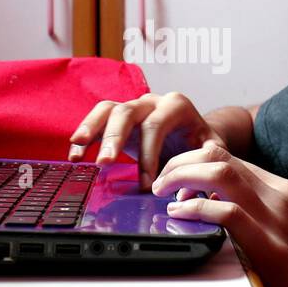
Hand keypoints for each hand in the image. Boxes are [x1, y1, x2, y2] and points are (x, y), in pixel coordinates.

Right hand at [67, 92, 225, 190]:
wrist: (195, 135)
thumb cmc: (202, 145)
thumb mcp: (213, 151)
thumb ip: (207, 163)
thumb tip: (195, 184)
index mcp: (176, 106)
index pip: (156, 126)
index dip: (149, 155)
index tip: (146, 184)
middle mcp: (152, 102)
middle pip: (127, 112)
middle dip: (114, 138)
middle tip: (106, 163)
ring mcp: (133, 107)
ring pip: (107, 110)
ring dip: (92, 131)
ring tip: (78, 152)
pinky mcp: (118, 118)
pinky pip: (97, 120)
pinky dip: (85, 135)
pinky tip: (74, 154)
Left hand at [151, 143, 287, 286]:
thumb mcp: (284, 238)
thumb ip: (256, 219)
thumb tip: (214, 211)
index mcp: (287, 193)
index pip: (232, 158)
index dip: (195, 162)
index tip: (175, 178)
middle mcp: (284, 197)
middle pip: (221, 157)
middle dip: (181, 163)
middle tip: (159, 183)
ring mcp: (280, 219)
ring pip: (221, 173)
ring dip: (182, 177)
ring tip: (163, 193)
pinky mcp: (273, 248)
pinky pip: (226, 212)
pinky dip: (196, 208)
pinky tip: (181, 214)